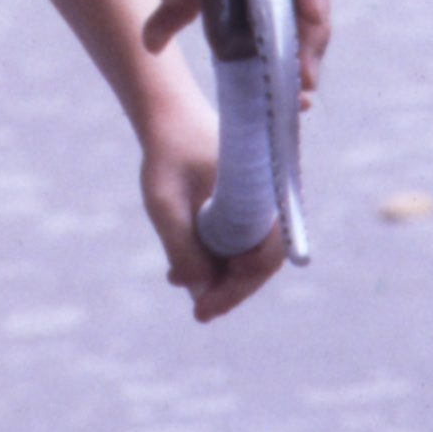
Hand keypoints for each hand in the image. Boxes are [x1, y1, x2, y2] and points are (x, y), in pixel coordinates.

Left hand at [137, 70, 283, 323]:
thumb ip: (181, 246)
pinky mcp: (244, 208)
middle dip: (230, 290)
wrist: (169, 118)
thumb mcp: (164, 203)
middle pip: (260, 261)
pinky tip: (182, 274)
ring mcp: (258, 206)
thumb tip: (198, 288)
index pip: (266, 255)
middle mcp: (268, 202)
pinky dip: (217, 261)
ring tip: (187, 294)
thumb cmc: (167, 155)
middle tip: (199, 313)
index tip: (208, 302)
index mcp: (261, 195)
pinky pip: (238, 242)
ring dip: (221, 278)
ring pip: (248, 255)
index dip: (242, 284)